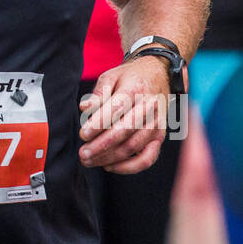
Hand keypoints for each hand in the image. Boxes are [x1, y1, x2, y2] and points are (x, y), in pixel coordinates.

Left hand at [78, 55, 171, 174]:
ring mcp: (156, 124)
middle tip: (83, 153)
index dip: (99, 123)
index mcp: (135, 89)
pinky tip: (109, 166)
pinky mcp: (160, 137)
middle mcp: (149, 107)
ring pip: (134, 146)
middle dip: (102, 146)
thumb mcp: (111, 76)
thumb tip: (84, 108)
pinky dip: (129, 167)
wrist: (159, 77)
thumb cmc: (130, 78)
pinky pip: (148, 158)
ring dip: (110, 157)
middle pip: (125, 131)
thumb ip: (98, 93)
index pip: (117, 109)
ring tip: (90, 160)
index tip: (83, 134)